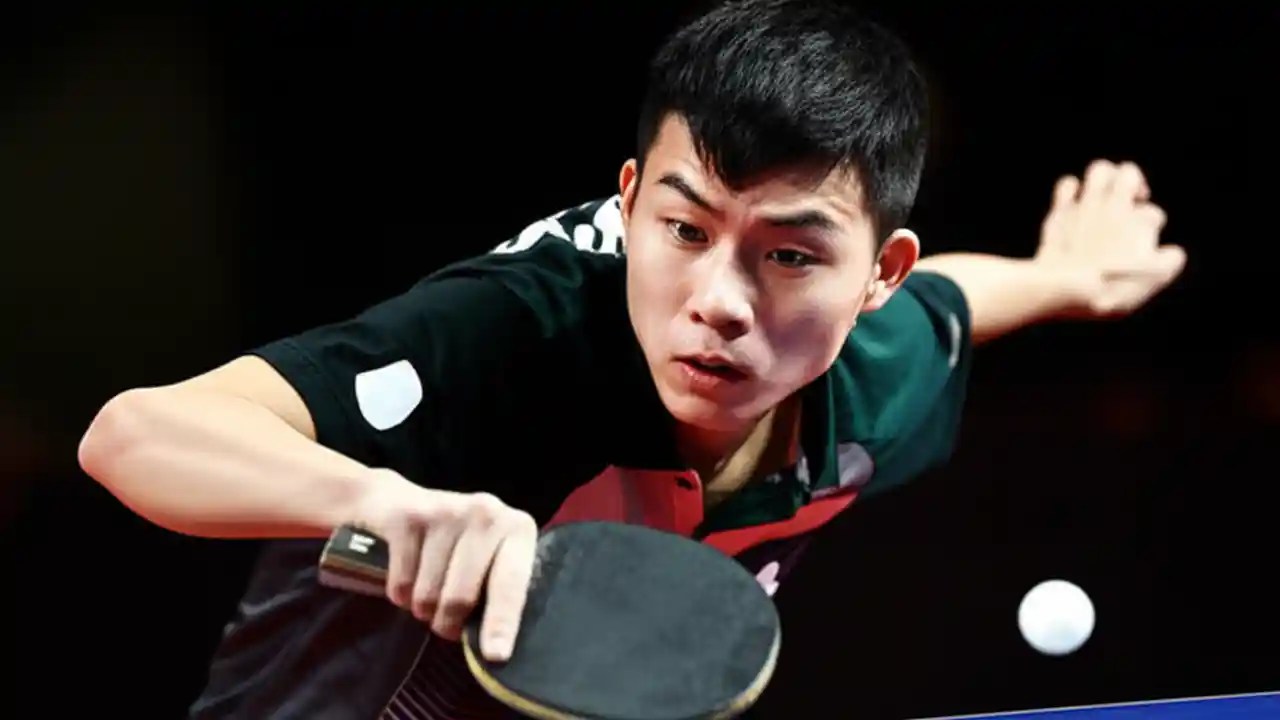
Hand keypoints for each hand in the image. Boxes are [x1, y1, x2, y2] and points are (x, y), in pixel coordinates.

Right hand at [352, 469, 538, 660]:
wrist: (396, 498)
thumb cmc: (455, 542)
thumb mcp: (487, 558)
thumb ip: (496, 592)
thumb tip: (493, 649)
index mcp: (517, 528)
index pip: (511, 583)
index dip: (501, 623)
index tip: (495, 656)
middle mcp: (486, 514)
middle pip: (461, 597)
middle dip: (447, 623)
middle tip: (445, 624)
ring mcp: (446, 512)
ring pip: (428, 594)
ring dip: (422, 609)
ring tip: (426, 595)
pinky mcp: (409, 517)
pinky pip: (402, 583)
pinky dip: (400, 594)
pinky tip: (407, 579)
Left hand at [1035, 159, 1186, 317]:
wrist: (1067, 288)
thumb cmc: (1113, 287)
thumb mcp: (1152, 280)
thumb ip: (1169, 261)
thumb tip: (1173, 252)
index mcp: (1141, 222)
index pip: (1153, 215)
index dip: (1148, 230)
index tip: (1139, 248)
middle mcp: (1115, 207)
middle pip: (1129, 174)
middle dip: (1134, 182)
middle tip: (1132, 200)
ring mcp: (1086, 207)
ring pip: (1100, 170)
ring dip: (1106, 176)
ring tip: (1106, 192)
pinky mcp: (1060, 213)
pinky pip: (1067, 184)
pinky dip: (1071, 188)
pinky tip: (1075, 201)